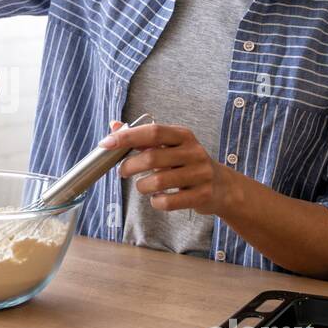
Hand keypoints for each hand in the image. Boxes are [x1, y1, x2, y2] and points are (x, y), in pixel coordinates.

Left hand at [100, 120, 229, 215]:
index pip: (152, 131)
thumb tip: (113, 125)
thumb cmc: (187, 164)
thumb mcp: (169, 147)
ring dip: (141, 186)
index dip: (127, 137)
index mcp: (183, 135)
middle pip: (152, 158)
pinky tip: (157, 198)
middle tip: (121, 172)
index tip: (105, 144)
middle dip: (129, 166)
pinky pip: (168, 202)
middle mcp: (194, 152)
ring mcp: (200, 174)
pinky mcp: (202, 195)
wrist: (222, 187)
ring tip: (142, 186)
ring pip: (158, 182)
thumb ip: (141, 138)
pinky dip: (155, 202)